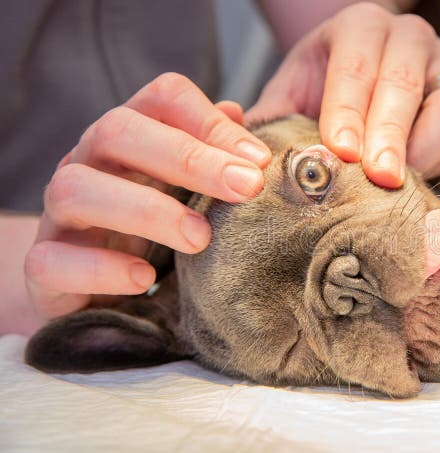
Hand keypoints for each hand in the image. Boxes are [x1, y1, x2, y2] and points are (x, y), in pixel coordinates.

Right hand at [25, 73, 271, 319]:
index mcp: (131, 137)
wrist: (91, 288)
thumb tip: (237, 112)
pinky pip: (52, 260)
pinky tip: (145, 280)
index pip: (163, 97)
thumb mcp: (186, 187)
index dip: (210, 120)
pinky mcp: (44, 264)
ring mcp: (59, 213)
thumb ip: (212, 153)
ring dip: (147, 211)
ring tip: (200, 239)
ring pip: (75, 189)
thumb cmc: (151, 227)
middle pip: (118, 131)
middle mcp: (88, 162)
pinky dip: (101, 269)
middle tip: (246, 188)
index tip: (259, 161)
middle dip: (188, 157)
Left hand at [246, 2, 439, 187]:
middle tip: (377, 177)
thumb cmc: (325, 93)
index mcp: (358, 27)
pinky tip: (416, 176)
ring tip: (398, 184)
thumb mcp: (293, 96)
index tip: (341, 151)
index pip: (354, 67)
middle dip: (387, 135)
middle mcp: (406, 35)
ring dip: (421, 147)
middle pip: (400, 84)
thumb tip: (243, 151)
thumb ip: (272, 120)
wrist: (368, 87)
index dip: (347, 111)